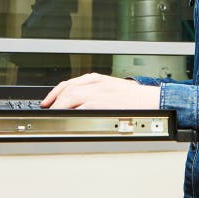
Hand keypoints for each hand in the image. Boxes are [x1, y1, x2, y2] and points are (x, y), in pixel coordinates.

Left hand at [41, 73, 160, 109]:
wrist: (150, 99)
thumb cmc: (133, 97)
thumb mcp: (111, 88)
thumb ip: (95, 92)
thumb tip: (79, 103)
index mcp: (97, 79)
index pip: (69, 83)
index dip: (55, 92)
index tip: (47, 101)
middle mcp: (96, 83)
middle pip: (68, 89)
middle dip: (54, 100)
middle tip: (48, 110)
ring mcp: (99, 92)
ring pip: (72, 96)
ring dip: (60, 106)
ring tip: (54, 115)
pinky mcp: (104, 102)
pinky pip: (83, 106)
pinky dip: (72, 112)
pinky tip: (67, 118)